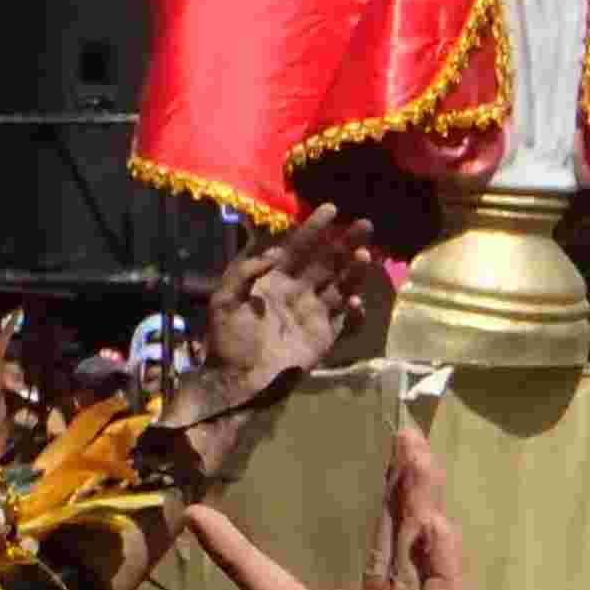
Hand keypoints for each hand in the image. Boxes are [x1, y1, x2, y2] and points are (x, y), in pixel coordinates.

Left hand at [180, 207, 373, 458]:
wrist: (238, 380)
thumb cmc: (228, 339)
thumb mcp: (224, 300)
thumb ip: (244, 273)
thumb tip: (274, 255)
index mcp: (274, 280)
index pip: (298, 248)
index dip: (314, 229)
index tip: (331, 209)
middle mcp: (298, 292)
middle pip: (327, 262)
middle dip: (346, 243)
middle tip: (365, 226)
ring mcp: (314, 315)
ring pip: (341, 286)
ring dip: (354, 272)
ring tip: (366, 257)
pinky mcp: (324, 338)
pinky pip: (346, 322)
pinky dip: (355, 313)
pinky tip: (357, 303)